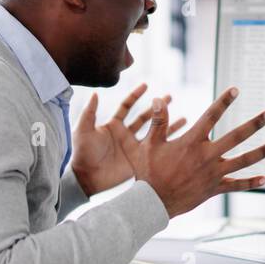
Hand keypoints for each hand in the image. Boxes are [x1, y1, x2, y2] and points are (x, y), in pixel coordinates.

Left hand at [69, 83, 187, 196]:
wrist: (87, 178)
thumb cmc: (83, 154)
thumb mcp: (84, 131)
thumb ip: (89, 113)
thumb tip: (95, 94)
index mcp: (112, 125)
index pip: (126, 106)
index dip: (135, 95)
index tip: (146, 86)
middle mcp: (125, 133)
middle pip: (144, 116)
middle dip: (156, 107)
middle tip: (169, 97)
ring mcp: (133, 146)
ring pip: (153, 131)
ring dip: (165, 123)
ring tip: (182, 117)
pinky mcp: (139, 158)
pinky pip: (156, 147)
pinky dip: (167, 141)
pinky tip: (179, 137)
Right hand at [121, 87, 264, 217]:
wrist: (153, 203)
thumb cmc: (149, 172)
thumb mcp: (149, 144)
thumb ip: (158, 121)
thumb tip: (159, 98)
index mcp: (192, 142)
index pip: (211, 116)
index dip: (223, 102)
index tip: (236, 90)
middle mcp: (206, 156)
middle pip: (236, 137)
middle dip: (253, 124)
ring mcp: (213, 173)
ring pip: (243, 161)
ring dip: (262, 151)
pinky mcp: (214, 189)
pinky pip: (236, 185)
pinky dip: (251, 183)